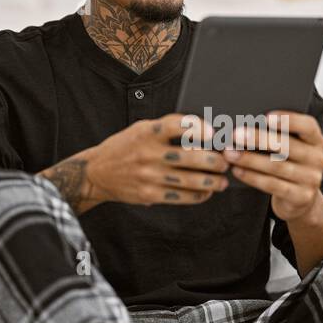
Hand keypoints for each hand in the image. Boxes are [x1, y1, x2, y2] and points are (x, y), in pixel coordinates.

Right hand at [84, 113, 229, 206]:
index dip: (197, 127)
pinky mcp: (149, 194)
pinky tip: (206, 192)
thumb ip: (167, 128)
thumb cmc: (126, 146)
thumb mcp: (141, 129)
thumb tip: (204, 132)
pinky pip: (180, 196)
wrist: (97, 172)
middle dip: (214, 160)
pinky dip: (198, 195)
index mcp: (147, 132)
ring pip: (189, 180)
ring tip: (222, 181)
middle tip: (226, 161)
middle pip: (189, 156)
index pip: (176, 125)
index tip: (213, 133)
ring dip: (211, 181)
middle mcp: (148, 153)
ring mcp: (149, 176)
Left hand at [223, 111, 322, 221]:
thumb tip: (246, 125)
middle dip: (259, 139)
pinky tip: (237, 170)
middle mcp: (318, 158)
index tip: (266, 116)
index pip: (307, 126)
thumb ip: (277, 136)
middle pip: (287, 146)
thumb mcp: (289, 149)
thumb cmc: (289, 164)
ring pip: (276, 166)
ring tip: (230, 153)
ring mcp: (312, 179)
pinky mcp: (301, 196)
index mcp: (316, 140)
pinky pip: (272, 185)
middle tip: (236, 134)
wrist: (300, 199)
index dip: (288, 120)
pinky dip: (252, 177)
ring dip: (250, 159)